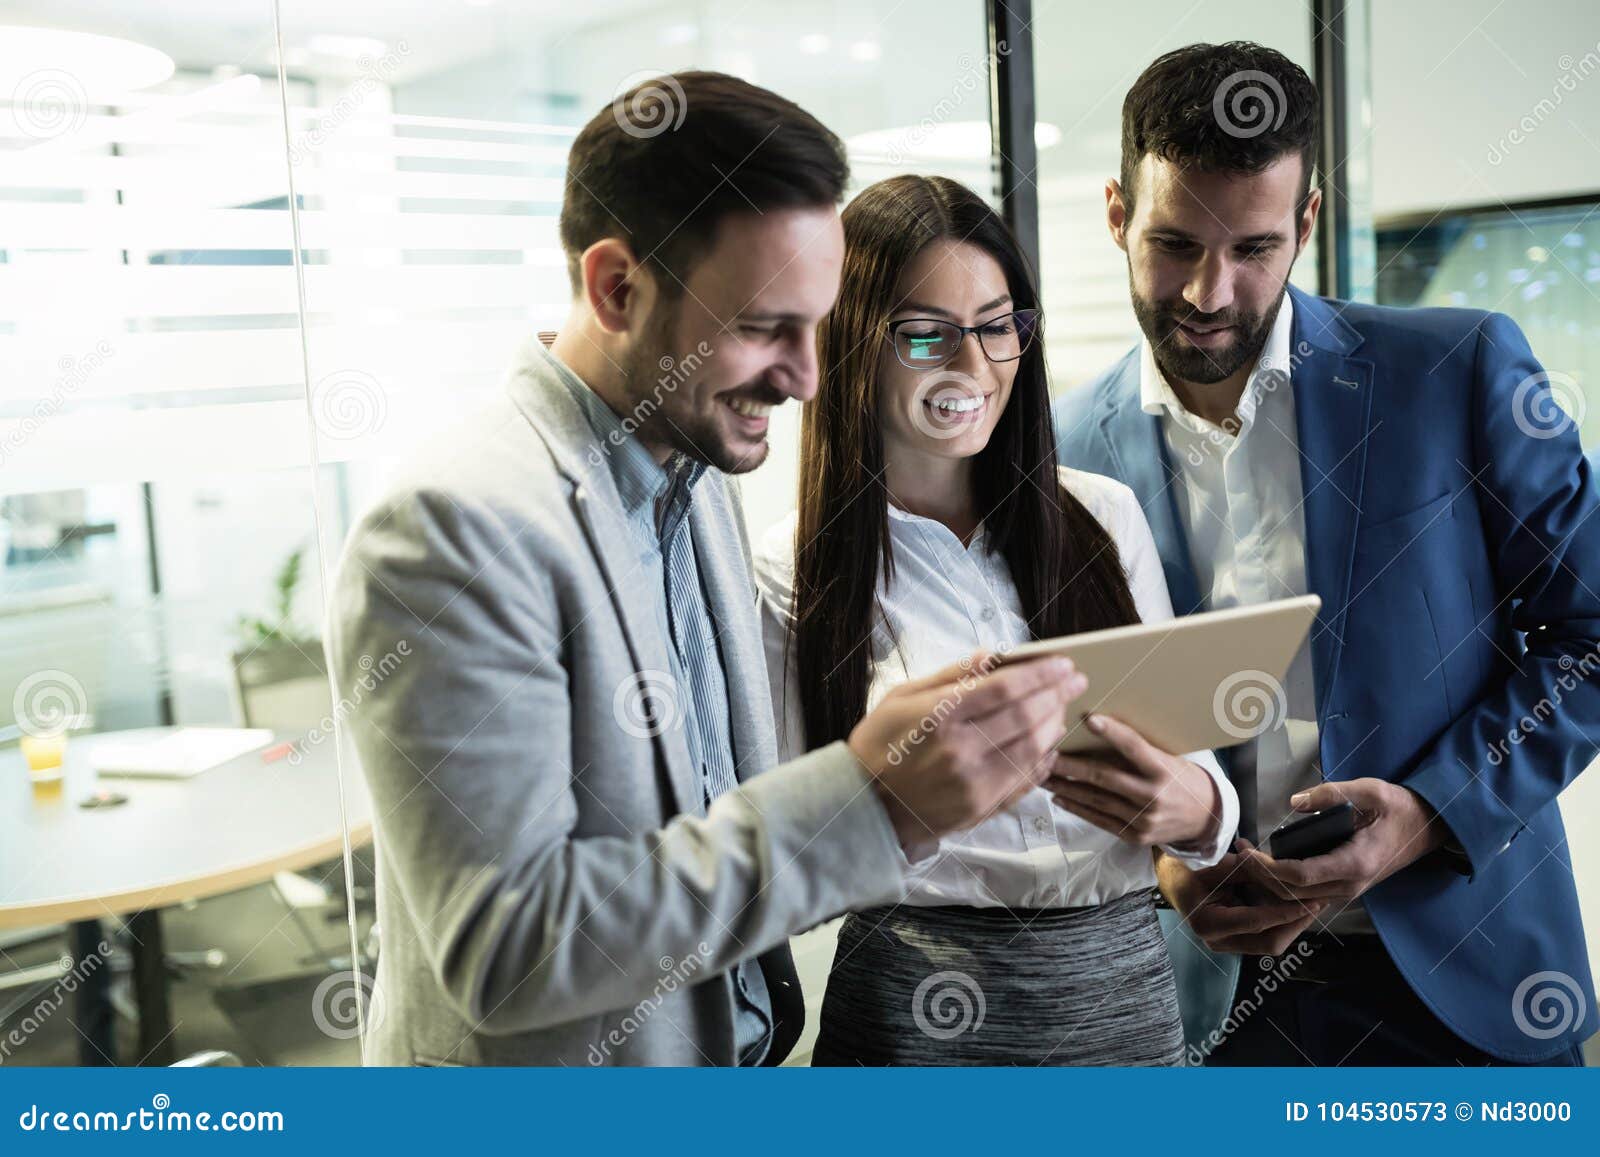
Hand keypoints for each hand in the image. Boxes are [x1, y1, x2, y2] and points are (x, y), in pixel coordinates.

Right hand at [848, 652, 1087, 853]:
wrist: (864, 806)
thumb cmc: (879, 745)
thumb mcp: (902, 697)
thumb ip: (950, 676)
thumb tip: (991, 656)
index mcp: (939, 716)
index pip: (1005, 688)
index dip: (1041, 674)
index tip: (1063, 664)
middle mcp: (960, 750)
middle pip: (1026, 716)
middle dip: (1057, 695)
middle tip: (1075, 681)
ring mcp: (974, 783)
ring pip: (1033, 749)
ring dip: (1054, 725)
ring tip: (1062, 708)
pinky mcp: (981, 808)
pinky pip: (1025, 781)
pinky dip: (1044, 760)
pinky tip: (1050, 745)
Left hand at [1044, 713, 1221, 847]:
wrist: (1206, 818)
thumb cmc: (1181, 778)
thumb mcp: (1169, 758)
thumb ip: (1139, 749)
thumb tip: (1097, 727)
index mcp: (1164, 770)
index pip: (1134, 746)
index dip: (1112, 732)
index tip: (1088, 718)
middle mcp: (1153, 796)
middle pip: (1104, 777)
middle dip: (1070, 766)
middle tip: (1044, 754)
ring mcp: (1143, 819)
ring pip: (1096, 800)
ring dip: (1065, 787)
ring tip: (1042, 775)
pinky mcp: (1135, 836)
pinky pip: (1100, 820)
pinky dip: (1077, 808)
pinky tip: (1059, 797)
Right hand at [1157, 847, 1328, 955]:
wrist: (1171, 879)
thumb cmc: (1189, 868)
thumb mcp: (1215, 864)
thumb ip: (1245, 869)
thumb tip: (1278, 868)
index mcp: (1209, 924)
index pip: (1256, 921)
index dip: (1285, 912)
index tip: (1309, 901)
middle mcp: (1218, 941)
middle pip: (1268, 943)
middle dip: (1296, 925)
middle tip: (1318, 905)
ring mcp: (1227, 944)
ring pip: (1270, 944)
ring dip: (1293, 926)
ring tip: (1314, 906)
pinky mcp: (1236, 941)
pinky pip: (1266, 937)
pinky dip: (1283, 924)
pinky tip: (1298, 909)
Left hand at [1235, 778, 1447, 908]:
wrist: (1428, 828)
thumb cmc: (1399, 807)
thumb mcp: (1371, 791)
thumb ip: (1332, 793)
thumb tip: (1294, 802)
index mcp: (1355, 864)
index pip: (1299, 876)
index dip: (1267, 867)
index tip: (1246, 850)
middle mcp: (1350, 886)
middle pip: (1292, 893)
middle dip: (1259, 876)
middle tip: (1238, 852)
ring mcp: (1348, 891)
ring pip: (1298, 901)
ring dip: (1268, 885)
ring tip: (1246, 860)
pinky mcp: (1345, 889)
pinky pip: (1307, 898)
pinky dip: (1283, 889)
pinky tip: (1265, 871)